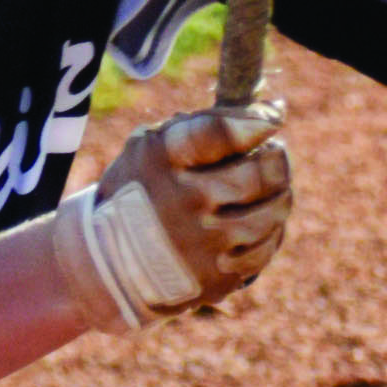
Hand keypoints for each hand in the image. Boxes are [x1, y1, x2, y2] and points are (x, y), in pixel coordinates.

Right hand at [61, 97, 292, 323]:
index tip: (271, 117)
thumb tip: (271, 110)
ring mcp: (204, 243)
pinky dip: (270, 230)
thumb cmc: (140, 194)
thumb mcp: (148, 150)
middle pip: (261, 171)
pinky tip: (259, 222)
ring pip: (274, 210)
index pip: (223, 131)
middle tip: (272, 154)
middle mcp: (184, 201)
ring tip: (271, 188)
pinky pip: (266, 246)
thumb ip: (200, 127)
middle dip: (276, 157)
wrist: (106, 266)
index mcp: (163, 160)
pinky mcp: (218, 277)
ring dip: (280, 193)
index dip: (257, 120)